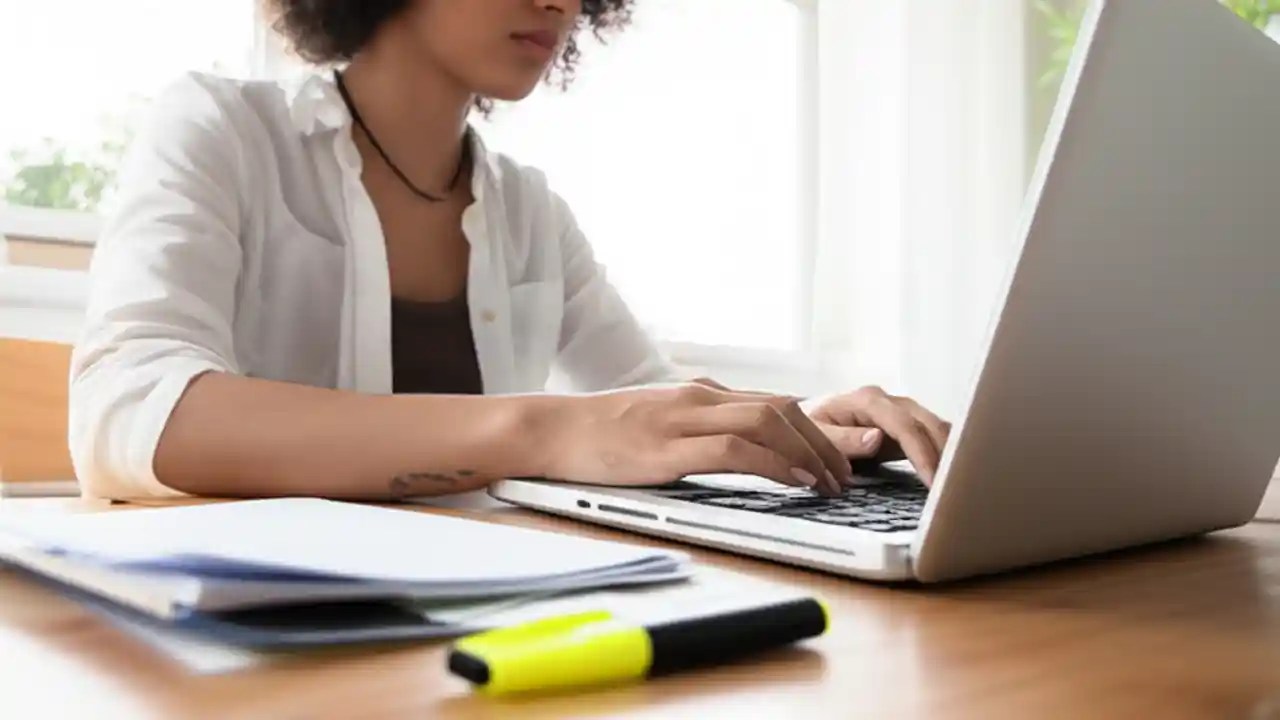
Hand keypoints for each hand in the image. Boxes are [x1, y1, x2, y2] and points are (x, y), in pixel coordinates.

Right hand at [540, 383, 854, 495]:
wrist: (549, 430)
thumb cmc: (598, 433)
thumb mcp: (658, 423)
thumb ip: (696, 429)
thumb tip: (735, 446)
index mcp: (699, 394)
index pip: (773, 403)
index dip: (816, 428)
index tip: (838, 456)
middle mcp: (698, 399)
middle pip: (782, 408)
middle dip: (823, 441)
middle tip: (844, 475)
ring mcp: (682, 421)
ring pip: (767, 422)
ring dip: (808, 453)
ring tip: (829, 483)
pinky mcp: (666, 450)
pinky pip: (734, 450)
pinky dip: (773, 464)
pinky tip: (794, 481)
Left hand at [806, 386, 950, 484]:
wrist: (804, 421)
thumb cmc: (807, 428)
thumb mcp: (814, 434)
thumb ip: (841, 439)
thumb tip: (876, 438)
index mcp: (866, 400)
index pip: (904, 425)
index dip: (922, 452)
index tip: (933, 480)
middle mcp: (888, 402)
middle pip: (928, 423)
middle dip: (946, 453)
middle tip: (955, 487)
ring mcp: (899, 412)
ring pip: (936, 428)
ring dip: (951, 453)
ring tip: (960, 484)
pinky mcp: (905, 426)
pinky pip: (932, 437)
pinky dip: (946, 453)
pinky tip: (954, 473)